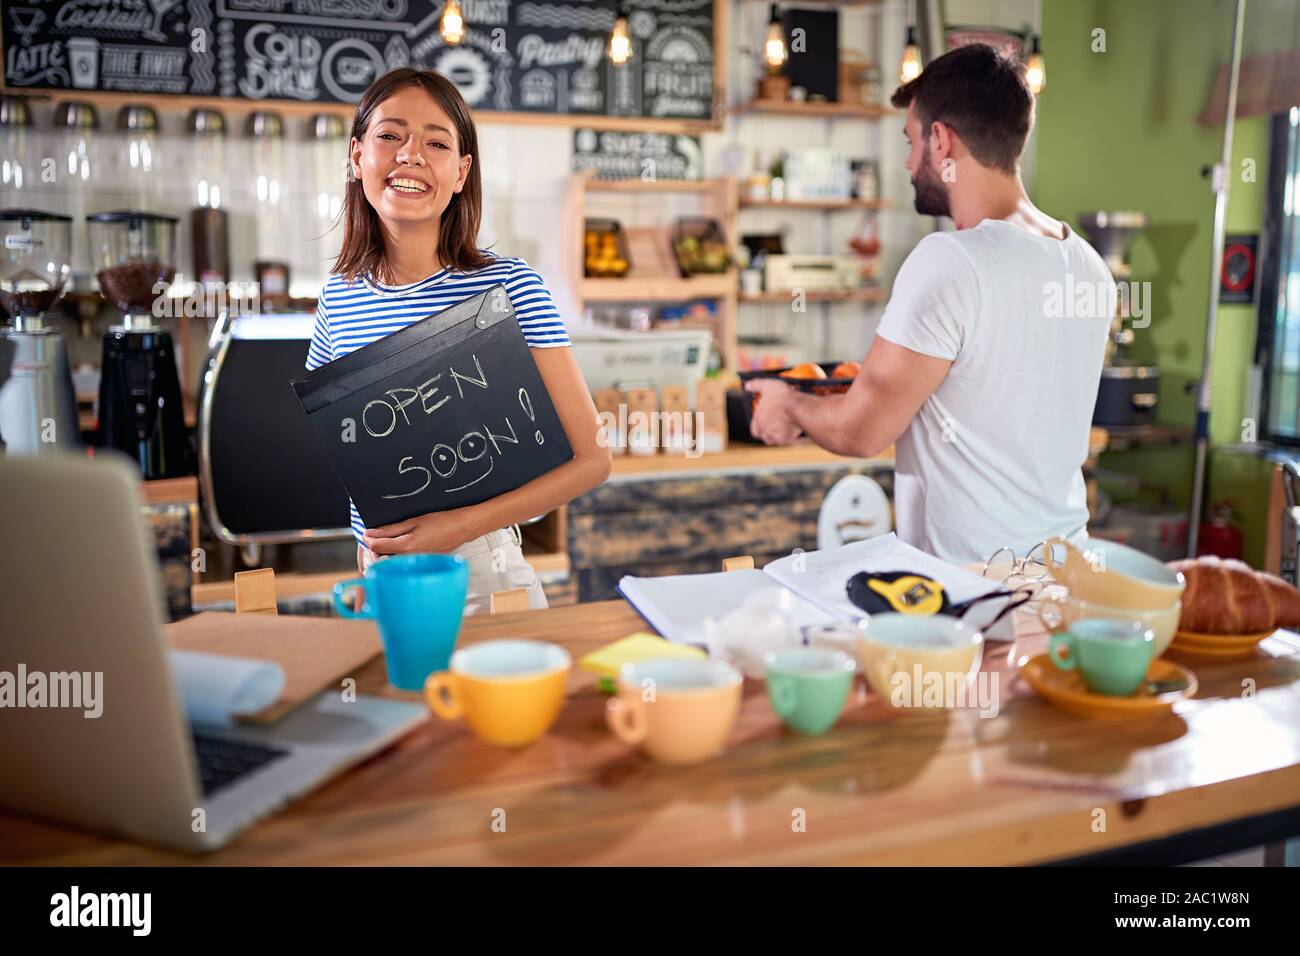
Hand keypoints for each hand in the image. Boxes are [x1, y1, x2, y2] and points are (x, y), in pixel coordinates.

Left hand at [362, 507, 478, 556]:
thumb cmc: (441, 522)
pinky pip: (402, 564)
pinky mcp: (421, 564)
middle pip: (381, 560)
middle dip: (374, 551)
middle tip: (375, 539)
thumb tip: (370, 533)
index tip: (367, 534)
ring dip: (384, 555)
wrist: (462, 528)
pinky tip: (401, 547)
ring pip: (391, 563)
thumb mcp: (413, 521)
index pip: (375, 549)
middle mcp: (409, 559)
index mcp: (405, 547)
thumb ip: (390, 529)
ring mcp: (416, 564)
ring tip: (387, 543)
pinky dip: (396, 557)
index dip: (368, 541)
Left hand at [745, 379, 803, 444]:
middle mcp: (765, 429)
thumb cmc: (783, 397)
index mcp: (759, 418)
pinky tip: (791, 430)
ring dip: (776, 436)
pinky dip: (787, 437)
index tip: (765, 422)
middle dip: (768, 433)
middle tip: (774, 426)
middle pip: (764, 437)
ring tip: (783, 428)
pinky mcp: (785, 438)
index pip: (755, 429)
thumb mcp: (767, 385)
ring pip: (774, 440)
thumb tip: (748, 386)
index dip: (760, 426)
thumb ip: (756, 385)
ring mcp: (775, 435)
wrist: (797, 406)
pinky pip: (785, 440)